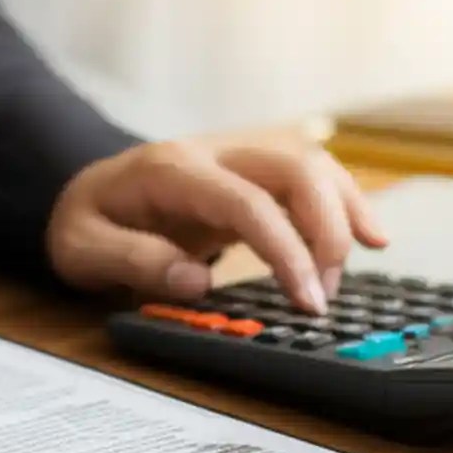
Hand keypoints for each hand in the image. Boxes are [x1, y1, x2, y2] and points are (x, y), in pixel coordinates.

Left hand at [46, 139, 387, 314]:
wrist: (83, 192)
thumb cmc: (84, 221)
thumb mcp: (82, 248)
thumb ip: (132, 261)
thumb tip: (196, 282)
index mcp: (170, 170)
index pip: (246, 201)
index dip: (285, 249)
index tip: (307, 299)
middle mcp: (211, 153)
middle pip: (294, 168)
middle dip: (326, 230)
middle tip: (324, 296)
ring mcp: (236, 157)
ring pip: (311, 164)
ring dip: (343, 215)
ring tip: (345, 276)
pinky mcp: (252, 174)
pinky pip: (310, 177)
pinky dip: (344, 203)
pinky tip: (370, 237)